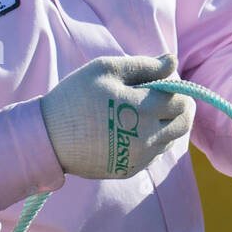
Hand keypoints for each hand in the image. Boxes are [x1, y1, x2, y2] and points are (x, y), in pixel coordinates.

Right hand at [40, 53, 193, 179]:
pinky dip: (151, 142)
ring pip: (170, 140)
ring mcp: (138, 157)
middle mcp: (146, 137)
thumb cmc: (75, 96)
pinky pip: (153, 155)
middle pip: (183, 123)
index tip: (162, 83)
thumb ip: (144, 65)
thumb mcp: (106, 70)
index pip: (180, 99)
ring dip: (166, 125)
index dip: (176, 89)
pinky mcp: (129, 170)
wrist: (48, 138)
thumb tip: (172, 61)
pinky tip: (132, 130)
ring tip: (144, 113)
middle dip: (179, 108)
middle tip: (164, 98)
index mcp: (143, 108)